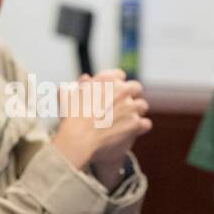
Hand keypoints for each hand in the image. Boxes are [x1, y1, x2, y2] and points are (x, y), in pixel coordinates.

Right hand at [52, 70, 151, 186]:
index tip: (113, 92)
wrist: (78, 138)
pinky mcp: (135, 123)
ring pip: (142, 106)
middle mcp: (121, 90)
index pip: (119, 75)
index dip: (116, 84)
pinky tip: (134, 131)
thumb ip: (77, 84)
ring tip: (129, 120)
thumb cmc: (69, 117)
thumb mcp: (67, 94)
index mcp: (106, 80)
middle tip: (124, 105)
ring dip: (137, 111)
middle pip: (135, 87)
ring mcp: (130, 107)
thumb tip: (85, 78)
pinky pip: (145, 123)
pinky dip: (141, 128)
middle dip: (132, 95)